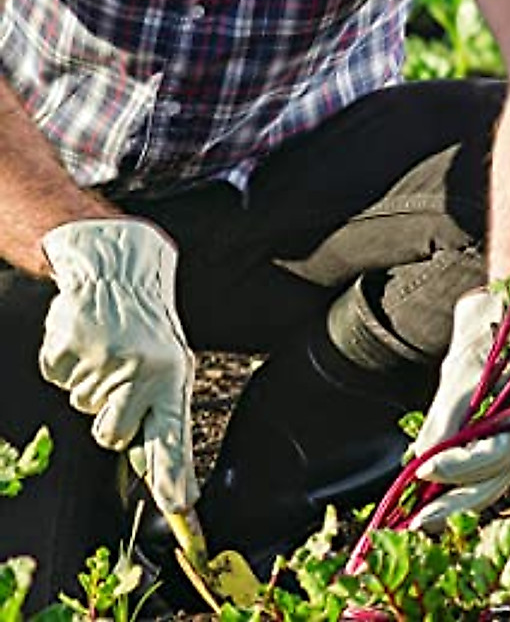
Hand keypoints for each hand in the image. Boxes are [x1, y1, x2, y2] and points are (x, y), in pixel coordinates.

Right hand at [39, 219, 197, 513]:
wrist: (118, 272)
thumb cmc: (146, 326)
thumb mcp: (169, 365)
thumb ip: (160, 415)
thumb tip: (156, 476)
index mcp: (172, 376)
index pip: (173, 437)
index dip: (174, 476)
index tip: (181, 507)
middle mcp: (141, 371)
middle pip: (111, 436)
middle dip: (111, 419)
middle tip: (120, 383)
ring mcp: (102, 361)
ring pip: (84, 408)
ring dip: (92, 387)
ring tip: (108, 352)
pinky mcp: (68, 350)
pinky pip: (60, 381)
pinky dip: (68, 366)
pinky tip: (86, 340)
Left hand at [408, 286, 509, 531]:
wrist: (498, 324)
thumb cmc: (487, 341)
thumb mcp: (463, 370)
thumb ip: (446, 417)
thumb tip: (421, 460)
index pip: (494, 455)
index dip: (457, 466)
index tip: (422, 469)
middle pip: (492, 483)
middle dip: (453, 503)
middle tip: (416, 520)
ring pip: (486, 487)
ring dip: (453, 504)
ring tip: (417, 520)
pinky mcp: (498, 447)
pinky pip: (480, 478)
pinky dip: (456, 491)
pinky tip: (430, 499)